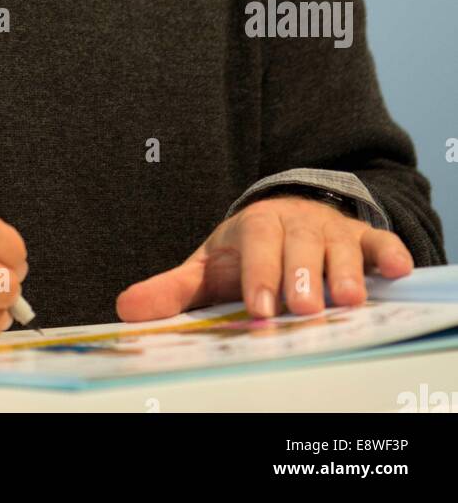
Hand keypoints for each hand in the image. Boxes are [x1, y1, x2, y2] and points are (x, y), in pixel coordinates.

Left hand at [115, 195, 414, 321]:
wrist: (288, 211)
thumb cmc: (248, 250)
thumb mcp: (211, 265)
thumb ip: (173, 289)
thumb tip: (126, 309)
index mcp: (255, 228)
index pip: (255, 248)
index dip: (258, 277)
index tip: (258, 310)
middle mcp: (294, 225)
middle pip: (299, 248)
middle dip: (301, 277)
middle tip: (303, 308)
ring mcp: (331, 231)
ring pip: (340, 249)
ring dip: (345, 271)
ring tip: (347, 299)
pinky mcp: (363, 238)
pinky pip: (379, 242)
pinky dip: (390, 253)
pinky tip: (397, 269)